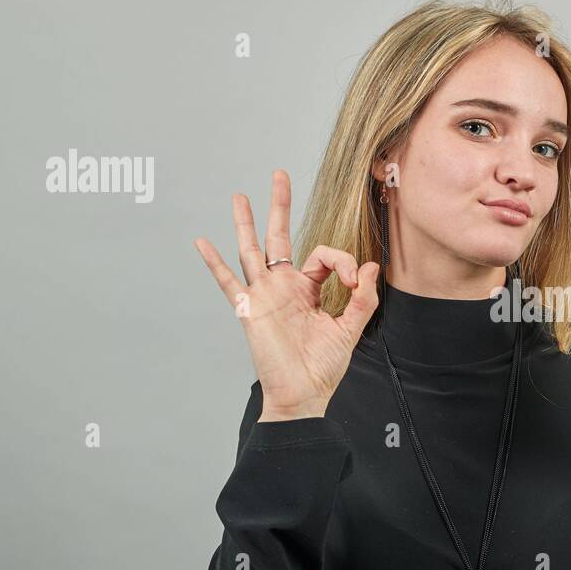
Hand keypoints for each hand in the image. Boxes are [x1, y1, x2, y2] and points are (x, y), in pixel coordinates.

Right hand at [193, 169, 379, 420]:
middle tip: (280, 174)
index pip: (323, 255)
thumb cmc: (323, 366)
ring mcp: (264, 295)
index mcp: (309, 289)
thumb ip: (362, 298)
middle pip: (280, 237)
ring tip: (240, 196)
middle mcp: (284, 286)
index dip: (341, 261)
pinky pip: (227, 281)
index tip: (352, 281)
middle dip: (280, 206)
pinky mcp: (249, 309)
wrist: (302, 394)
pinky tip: (201, 242)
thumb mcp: (350, 329)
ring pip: (252, 250)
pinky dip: (214, 263)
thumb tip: (369, 266)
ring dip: (246, 223)